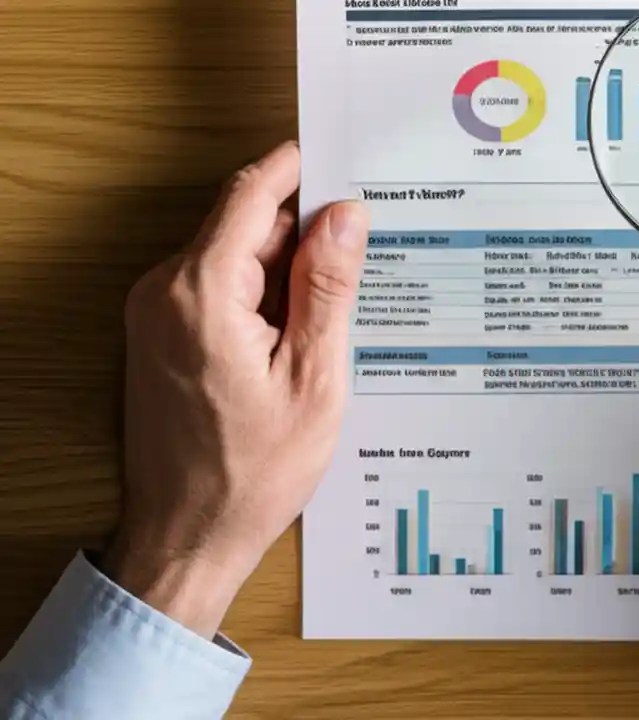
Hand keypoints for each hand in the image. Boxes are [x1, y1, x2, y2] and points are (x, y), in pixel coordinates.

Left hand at [104, 142, 369, 637]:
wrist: (188, 535)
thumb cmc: (254, 471)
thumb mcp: (314, 377)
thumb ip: (327, 288)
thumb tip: (345, 215)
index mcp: (202, 293)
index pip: (252, 195)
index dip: (301, 171)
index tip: (344, 160)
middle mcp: (165, 291)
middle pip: (244, 225)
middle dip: (305, 235)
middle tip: (364, 262)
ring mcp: (155, 312)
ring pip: (234, 257)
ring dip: (286, 273)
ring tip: (338, 318)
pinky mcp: (159, 334)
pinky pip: (217, 289)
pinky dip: (261, 299)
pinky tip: (301, 339)